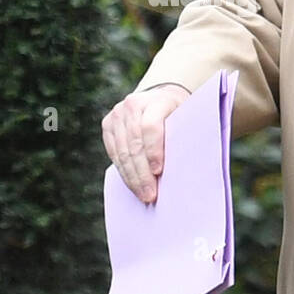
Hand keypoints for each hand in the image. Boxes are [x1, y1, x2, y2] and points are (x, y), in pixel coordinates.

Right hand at [101, 84, 190, 202]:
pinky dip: (123, 171)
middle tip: (150, 195)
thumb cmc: (177, 115)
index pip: (150, 127)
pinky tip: (132, 184)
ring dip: (132, 177)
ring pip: (122, 151)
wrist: (159, 98)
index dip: (153, 151)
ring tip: (143, 194)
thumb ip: (181, 137)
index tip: (159, 172)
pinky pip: (113, 152)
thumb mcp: (186, 120)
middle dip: (142, 173)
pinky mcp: (108, 123)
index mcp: (156, 101)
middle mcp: (133, 104)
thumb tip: (181, 170)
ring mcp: (117, 113)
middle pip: (134, 144)